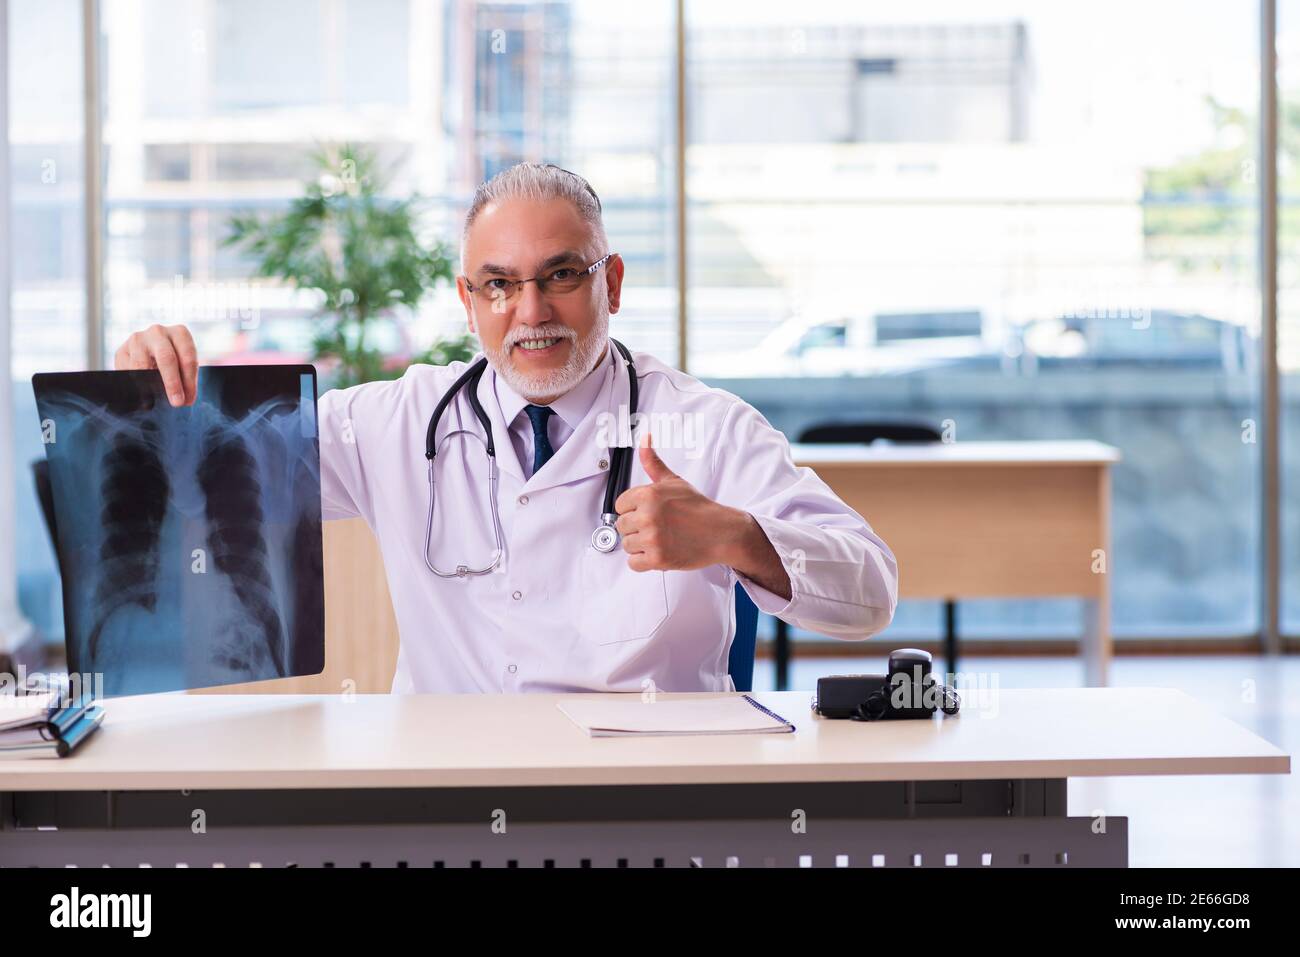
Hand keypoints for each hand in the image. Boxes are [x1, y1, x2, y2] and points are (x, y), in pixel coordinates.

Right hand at [114, 323, 198, 406]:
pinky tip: (139, 396)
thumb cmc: (175, 362)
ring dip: (149, 387)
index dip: (189, 381)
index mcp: (180, 333)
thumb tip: (184, 400)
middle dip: (172, 383)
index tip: (188, 401)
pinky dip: (132, 386)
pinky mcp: (121, 351)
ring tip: (154, 403)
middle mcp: (158, 332)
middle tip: (176, 403)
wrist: (151, 353)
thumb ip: (185, 379)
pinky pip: (125, 371)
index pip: (187, 358)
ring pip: (142, 365)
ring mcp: (137, 339)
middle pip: (167, 358)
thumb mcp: (185, 366)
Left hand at [614, 432, 749, 572]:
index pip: (619, 506)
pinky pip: (634, 564)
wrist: (721, 532)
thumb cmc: (698, 508)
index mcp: (648, 494)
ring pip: (627, 546)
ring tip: (661, 539)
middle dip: (637, 529)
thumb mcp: (673, 481)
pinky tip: (659, 552)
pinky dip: (644, 562)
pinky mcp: (658, 558)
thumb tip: (644, 439)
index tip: (649, 513)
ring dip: (641, 546)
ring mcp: (652, 538)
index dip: (634, 511)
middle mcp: (648, 515)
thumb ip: (653, 462)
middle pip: (622, 527)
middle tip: (658, 527)